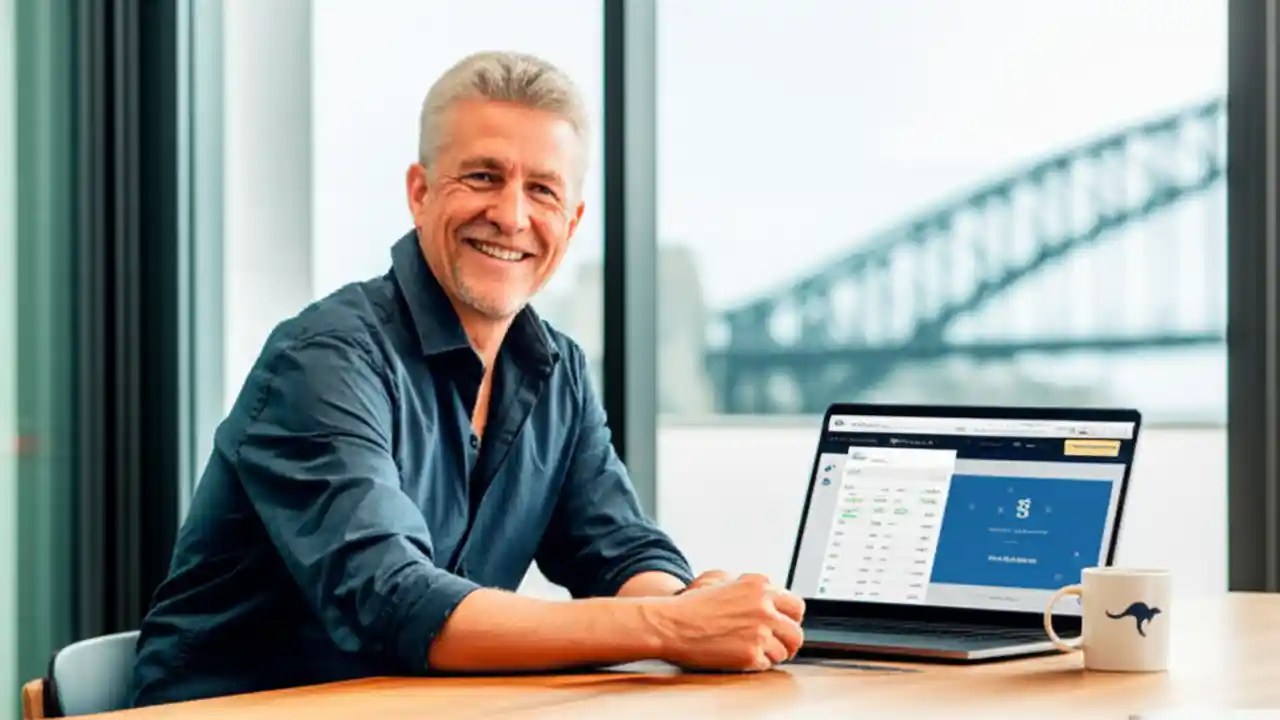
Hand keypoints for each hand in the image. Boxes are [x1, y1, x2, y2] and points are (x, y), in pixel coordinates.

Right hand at [651, 573, 804, 671]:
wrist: (672, 623)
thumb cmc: (691, 605)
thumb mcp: (722, 579)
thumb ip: (750, 585)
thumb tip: (770, 595)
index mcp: (759, 585)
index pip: (795, 606)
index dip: (789, 619)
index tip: (783, 625)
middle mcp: (764, 607)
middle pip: (796, 632)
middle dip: (788, 641)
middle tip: (779, 645)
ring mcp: (759, 631)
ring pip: (784, 651)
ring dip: (772, 654)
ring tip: (754, 651)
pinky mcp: (751, 654)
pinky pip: (767, 665)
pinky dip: (757, 664)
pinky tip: (741, 657)